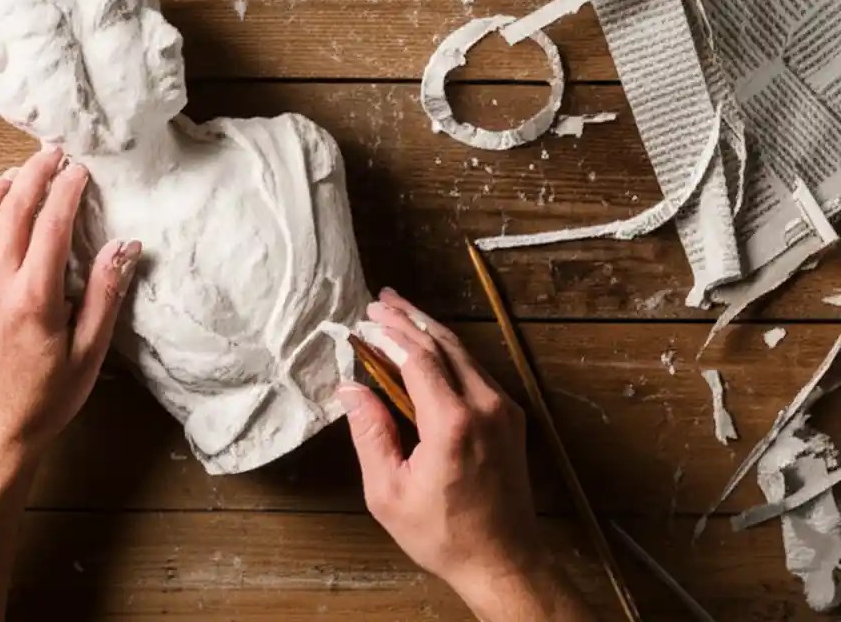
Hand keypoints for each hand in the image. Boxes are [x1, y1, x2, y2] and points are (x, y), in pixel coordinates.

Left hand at [0, 147, 139, 458]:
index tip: (83, 169)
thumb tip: (125, 248)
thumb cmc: (48, 397)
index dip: (68, 191)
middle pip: (13, 209)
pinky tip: (2, 203)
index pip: (51, 226)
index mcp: (33, 299)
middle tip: (57, 152)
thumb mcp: (90, 352)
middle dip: (36, 174)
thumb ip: (106, 295)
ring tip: (27, 169)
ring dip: (3, 185)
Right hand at [338, 288, 538, 593]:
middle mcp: (484, 406)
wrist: (503, 560)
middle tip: (381, 301)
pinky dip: (448, 353)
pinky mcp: (510, 418)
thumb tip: (351, 389)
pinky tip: (429, 349)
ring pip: (464, 353)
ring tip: (400, 314)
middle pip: (444, 344)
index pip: (419, 357)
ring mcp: (503, 410)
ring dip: (430, 331)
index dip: (391, 331)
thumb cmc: (442, 534)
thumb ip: (369, 434)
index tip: (367, 316)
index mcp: (452, 423)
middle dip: (410, 318)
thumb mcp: (388, 491)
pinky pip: (477, 371)